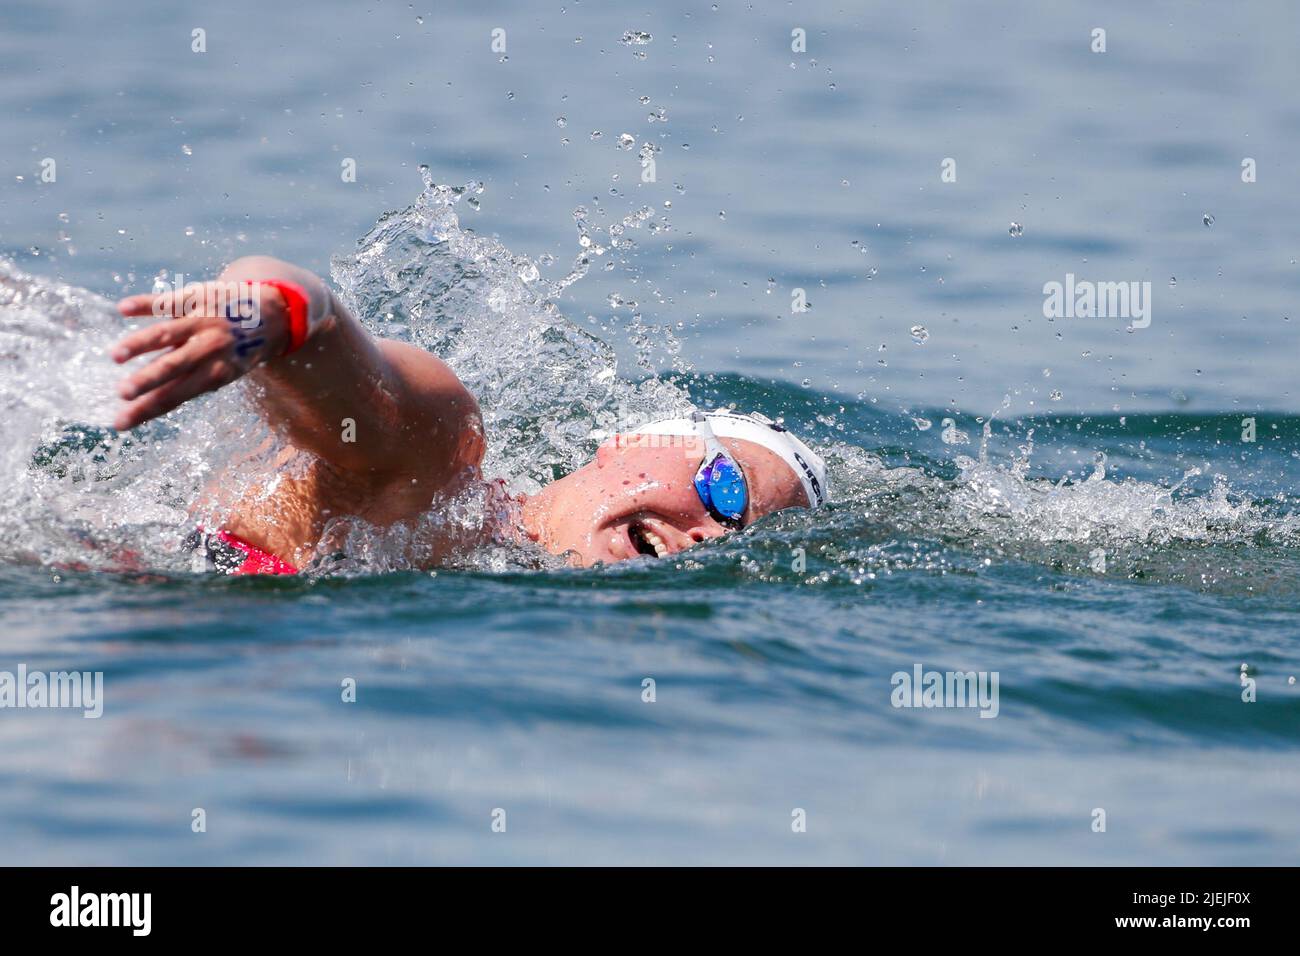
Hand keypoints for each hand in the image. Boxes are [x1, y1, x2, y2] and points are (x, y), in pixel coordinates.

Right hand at [110, 279, 290, 429]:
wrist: (270, 314)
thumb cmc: (236, 352)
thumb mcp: (222, 373)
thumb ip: (188, 384)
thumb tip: (146, 405)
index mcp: (215, 374)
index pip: (175, 396)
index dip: (147, 410)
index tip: (120, 423)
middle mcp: (210, 349)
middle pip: (174, 367)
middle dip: (147, 381)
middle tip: (121, 392)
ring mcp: (203, 322)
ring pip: (168, 334)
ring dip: (140, 344)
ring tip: (116, 355)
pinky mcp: (198, 297)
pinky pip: (170, 301)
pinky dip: (146, 304)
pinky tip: (123, 309)